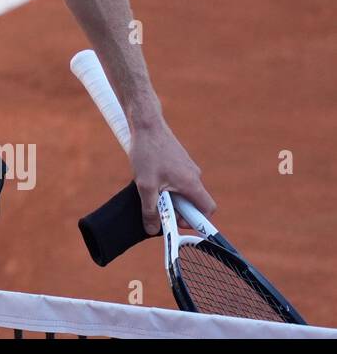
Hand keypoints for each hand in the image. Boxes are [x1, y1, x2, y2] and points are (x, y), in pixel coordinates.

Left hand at [128, 117, 216, 234]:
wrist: (146, 125)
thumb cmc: (147, 153)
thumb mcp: (145, 186)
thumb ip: (150, 210)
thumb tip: (152, 229)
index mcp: (191, 183)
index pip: (207, 209)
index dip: (195, 220)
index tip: (176, 221)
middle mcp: (194, 175)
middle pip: (193, 202)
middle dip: (178, 209)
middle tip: (158, 206)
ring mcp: (187, 167)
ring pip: (184, 191)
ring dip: (170, 196)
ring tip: (152, 189)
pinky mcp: (179, 161)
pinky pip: (178, 180)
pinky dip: (167, 185)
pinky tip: (151, 178)